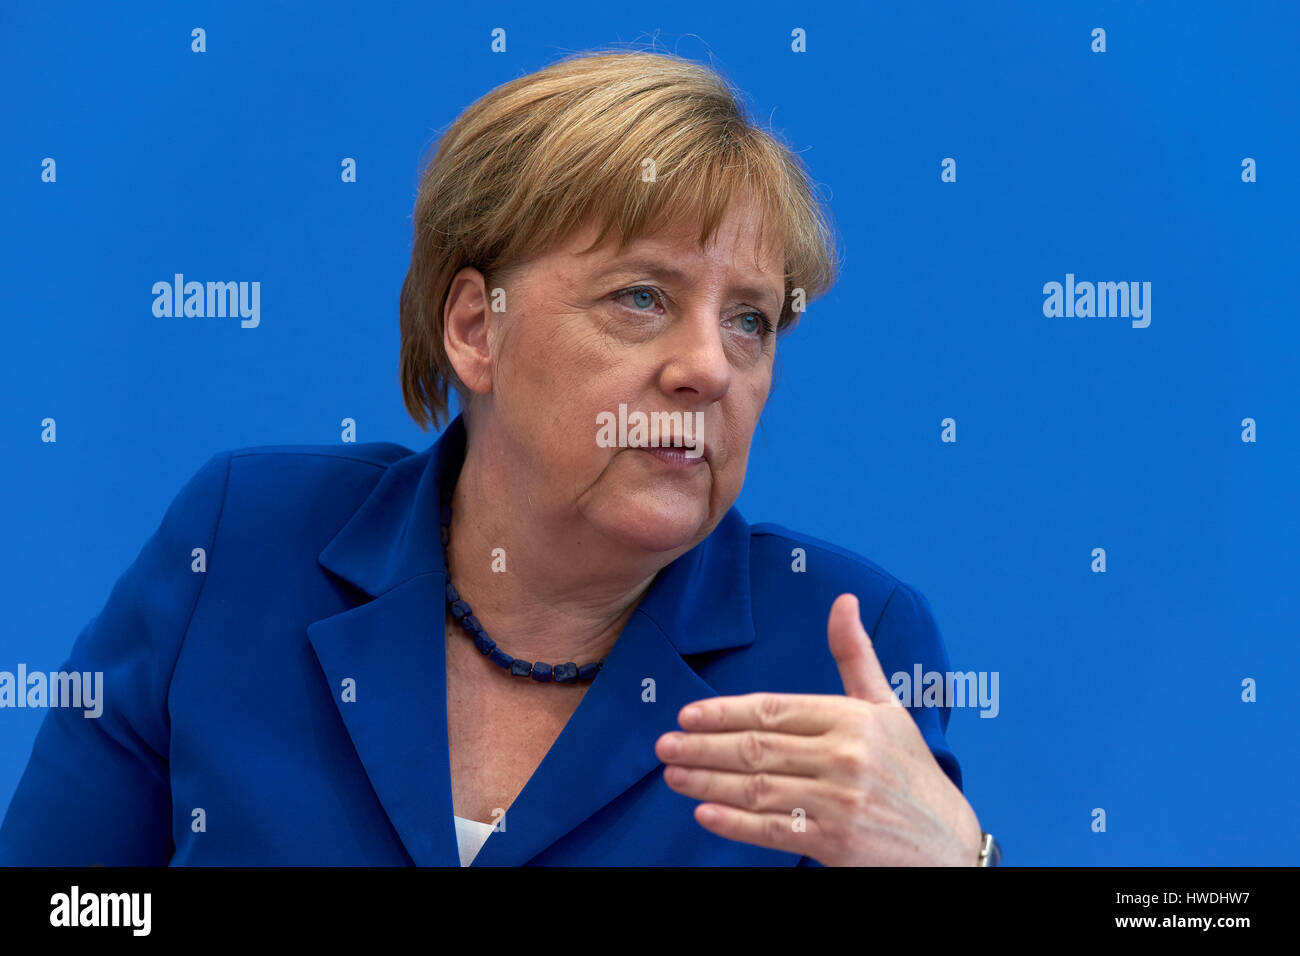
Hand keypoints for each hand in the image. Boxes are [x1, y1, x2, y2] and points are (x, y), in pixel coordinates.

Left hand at [654, 592, 983, 865]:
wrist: (948, 844)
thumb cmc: (910, 770)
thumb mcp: (887, 708)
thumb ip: (855, 656)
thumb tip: (843, 601)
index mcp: (852, 719)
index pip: (773, 710)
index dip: (724, 712)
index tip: (687, 715)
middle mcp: (844, 758)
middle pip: (757, 748)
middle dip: (702, 747)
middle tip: (664, 745)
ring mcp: (839, 802)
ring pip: (757, 789)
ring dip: (707, 783)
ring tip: (674, 776)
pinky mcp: (835, 842)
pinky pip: (773, 831)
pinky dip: (734, 824)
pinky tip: (705, 814)